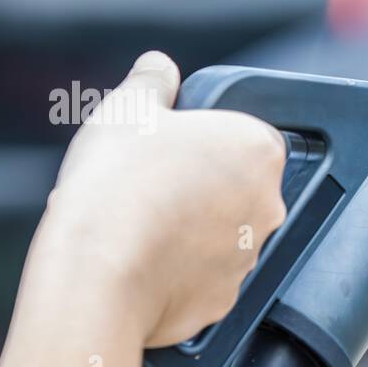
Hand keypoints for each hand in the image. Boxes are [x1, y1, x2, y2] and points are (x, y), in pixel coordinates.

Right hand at [32, 51, 286, 346]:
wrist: (99, 270)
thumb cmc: (117, 182)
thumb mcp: (127, 107)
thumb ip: (152, 80)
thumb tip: (159, 66)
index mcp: (259, 151)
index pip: (245, 136)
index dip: (204, 139)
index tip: (170, 147)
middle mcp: (268, 206)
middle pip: (235, 186)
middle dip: (199, 183)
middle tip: (148, 181)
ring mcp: (249, 258)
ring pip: (219, 233)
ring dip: (189, 226)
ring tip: (138, 220)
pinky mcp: (224, 300)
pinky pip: (201, 276)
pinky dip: (176, 269)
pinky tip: (141, 257)